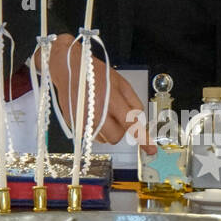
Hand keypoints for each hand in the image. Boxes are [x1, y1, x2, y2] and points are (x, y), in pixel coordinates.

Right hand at [48, 34, 154, 152]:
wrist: (69, 70)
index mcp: (110, 100)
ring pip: (104, 140)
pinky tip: (92, 114)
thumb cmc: (96, 74)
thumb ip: (133, 102)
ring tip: (102, 112)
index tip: (151, 150)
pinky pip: (92, 136)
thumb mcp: (121, 82)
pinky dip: (95, 129)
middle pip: (116, 137)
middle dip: (120, 130)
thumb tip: (139, 121)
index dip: (142, 138)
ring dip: (107, 131)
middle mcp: (96, 113)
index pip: (129, 124)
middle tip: (116, 116)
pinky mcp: (75, 126)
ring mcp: (84, 121)